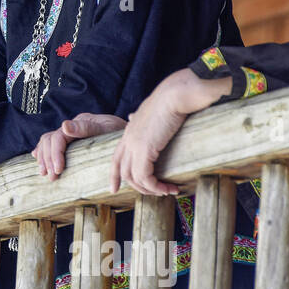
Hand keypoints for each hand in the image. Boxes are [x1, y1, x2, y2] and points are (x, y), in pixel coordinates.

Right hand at [34, 113, 127, 179]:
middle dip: (48, 159)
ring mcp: (72, 132)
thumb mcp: (108, 129)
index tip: (58, 170)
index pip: (58, 136)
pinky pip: (51, 143)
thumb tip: (65, 125)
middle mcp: (73, 125)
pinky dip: (43, 151)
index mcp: (81, 121)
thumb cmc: (122, 132)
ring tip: (46, 174)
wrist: (135, 133)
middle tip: (52, 177)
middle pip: (49, 140)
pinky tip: (38, 159)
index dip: (55, 154)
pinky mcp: (72, 141)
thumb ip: (87, 128)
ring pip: (48, 142)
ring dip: (44, 158)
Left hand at [110, 69, 229, 194]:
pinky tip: (169, 188)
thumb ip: (140, 118)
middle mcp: (128, 139)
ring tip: (167, 191)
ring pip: (134, 178)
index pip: (116, 157)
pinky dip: (156, 187)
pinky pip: (146, 177)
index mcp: (129, 130)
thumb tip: (132, 116)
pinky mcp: (144, 150)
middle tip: (156, 193)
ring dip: (151, 189)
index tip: (113, 188)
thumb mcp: (150, 111)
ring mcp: (134, 145)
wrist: (175, 94)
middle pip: (123, 171)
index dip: (114, 175)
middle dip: (137, 187)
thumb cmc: (169, 100)